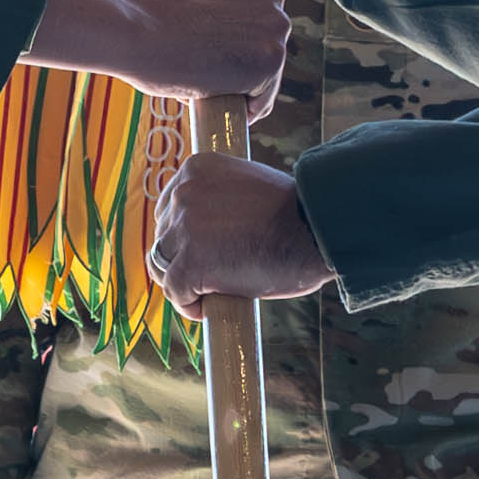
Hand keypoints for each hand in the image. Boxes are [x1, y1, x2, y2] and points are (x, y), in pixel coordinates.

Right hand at [27, 0, 288, 111]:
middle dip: (247, 57)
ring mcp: (275, 24)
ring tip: (218, 95)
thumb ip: (211, 5)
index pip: (257, 10)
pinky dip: (248, 108)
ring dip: (248, 84)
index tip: (222, 54)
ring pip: (269, 70)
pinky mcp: (271, 58)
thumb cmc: (145, 13)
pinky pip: (263, 97)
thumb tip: (211, 34)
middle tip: (217, 76)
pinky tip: (226, 110)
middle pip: (269, 37)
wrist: (135, 30)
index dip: (240, 36)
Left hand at [148, 151, 334, 304]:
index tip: (201, 250)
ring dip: (179, 280)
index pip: (172, 205)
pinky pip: (174, 290)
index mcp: (197, 169)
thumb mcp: (250, 189)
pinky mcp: (190, 264)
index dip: (183, 233)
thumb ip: (223, 201)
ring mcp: (184, 228)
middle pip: (165, 234)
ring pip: (162, 263)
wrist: (316, 230)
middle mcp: (183, 193)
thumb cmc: (297, 215)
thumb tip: (210, 232)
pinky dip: (187, 304)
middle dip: (181, 256)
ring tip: (205, 294)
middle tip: (207, 275)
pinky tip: (206, 309)